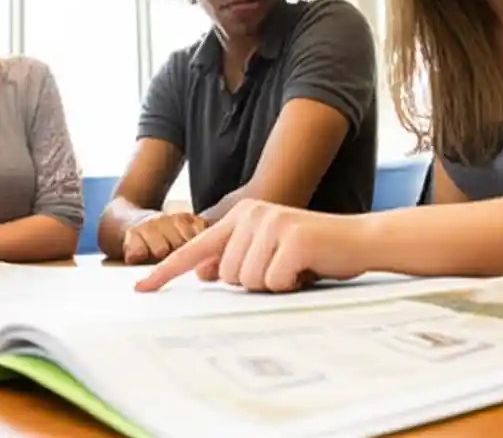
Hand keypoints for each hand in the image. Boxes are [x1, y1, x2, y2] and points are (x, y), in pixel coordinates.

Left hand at [135, 199, 368, 292]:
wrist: (360, 240)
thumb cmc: (313, 252)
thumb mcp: (269, 252)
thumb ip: (235, 257)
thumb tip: (202, 272)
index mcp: (242, 215)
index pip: (195, 249)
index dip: (167, 271)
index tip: (141, 288)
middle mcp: (252, 214)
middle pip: (227, 274)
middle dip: (255, 282)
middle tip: (283, 269)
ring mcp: (272, 223)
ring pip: (247, 280)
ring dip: (273, 284)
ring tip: (295, 268)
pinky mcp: (292, 238)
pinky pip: (273, 282)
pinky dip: (291, 284)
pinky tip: (306, 269)